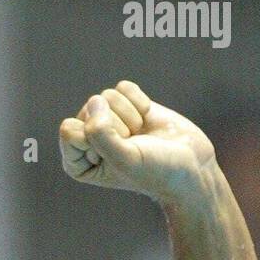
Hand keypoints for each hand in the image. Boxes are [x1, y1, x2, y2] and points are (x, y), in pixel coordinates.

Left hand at [59, 81, 216, 202]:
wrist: (190, 166)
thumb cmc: (155, 171)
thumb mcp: (124, 159)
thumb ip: (100, 133)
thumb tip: (96, 101)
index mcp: (76, 162)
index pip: (69, 129)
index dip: (97, 138)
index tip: (116, 155)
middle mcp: (87, 140)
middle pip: (89, 110)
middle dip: (118, 126)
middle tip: (134, 145)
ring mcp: (107, 121)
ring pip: (107, 97)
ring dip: (131, 116)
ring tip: (141, 136)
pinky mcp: (127, 105)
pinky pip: (124, 88)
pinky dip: (140, 102)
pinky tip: (147, 120)